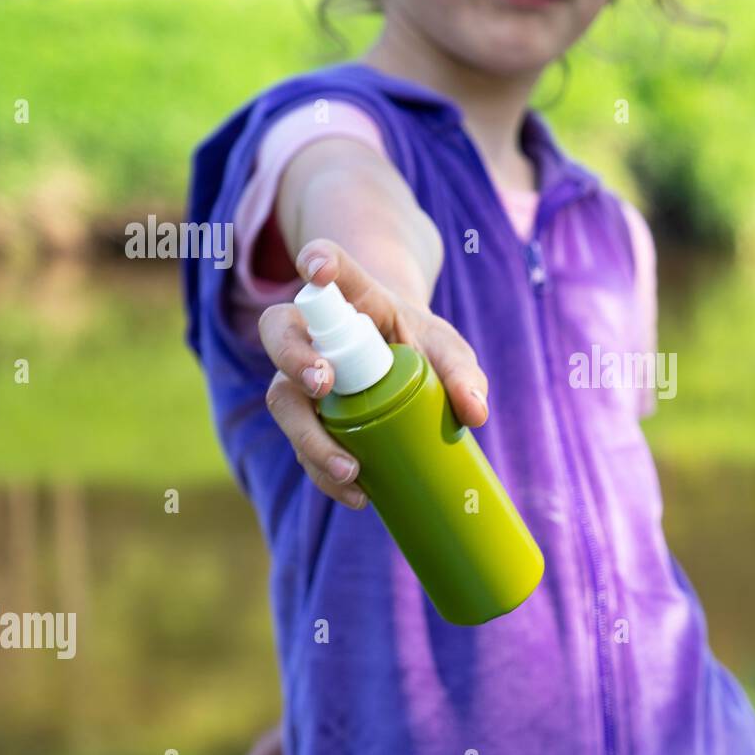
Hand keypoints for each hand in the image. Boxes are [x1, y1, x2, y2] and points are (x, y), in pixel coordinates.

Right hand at [259, 238, 489, 508]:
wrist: (404, 367)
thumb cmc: (424, 346)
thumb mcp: (449, 351)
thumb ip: (464, 374)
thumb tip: (474, 414)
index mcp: (353, 298)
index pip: (329, 265)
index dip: (318, 261)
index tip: (317, 270)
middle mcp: (314, 333)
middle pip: (280, 333)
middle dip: (294, 358)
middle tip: (322, 384)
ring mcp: (301, 377)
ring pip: (283, 399)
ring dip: (309, 436)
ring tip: (349, 469)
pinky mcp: (306, 420)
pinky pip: (302, 445)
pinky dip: (326, 471)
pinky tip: (357, 493)